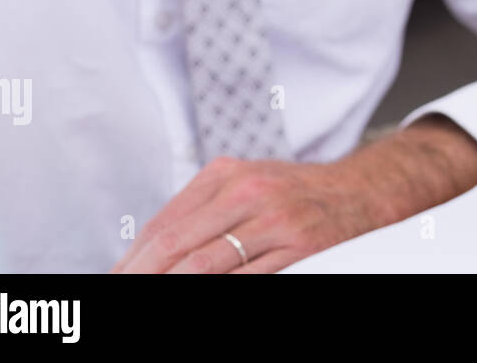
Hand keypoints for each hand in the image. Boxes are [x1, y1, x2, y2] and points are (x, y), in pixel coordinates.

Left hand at [110, 156, 375, 273]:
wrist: (361, 191)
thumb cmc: (295, 194)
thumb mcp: (246, 184)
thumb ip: (200, 210)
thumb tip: (143, 255)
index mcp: (226, 174)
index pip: (162, 225)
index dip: (131, 262)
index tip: (115, 281)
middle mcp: (248, 191)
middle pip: (175, 246)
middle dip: (141, 277)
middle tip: (120, 294)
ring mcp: (275, 219)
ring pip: (204, 266)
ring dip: (171, 288)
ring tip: (149, 302)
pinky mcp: (301, 247)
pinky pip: (249, 280)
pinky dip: (219, 293)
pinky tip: (202, 298)